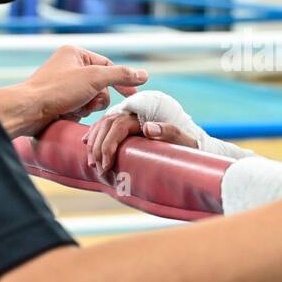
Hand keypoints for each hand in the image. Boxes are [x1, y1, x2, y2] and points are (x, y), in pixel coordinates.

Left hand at [27, 46, 147, 123]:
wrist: (29, 111)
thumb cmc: (57, 90)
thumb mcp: (94, 78)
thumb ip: (120, 75)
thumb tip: (144, 75)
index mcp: (75, 53)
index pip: (107, 65)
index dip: (121, 79)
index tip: (132, 94)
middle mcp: (69, 66)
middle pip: (101, 84)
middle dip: (98, 96)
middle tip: (89, 101)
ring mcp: (64, 85)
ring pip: (92, 97)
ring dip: (88, 105)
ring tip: (75, 108)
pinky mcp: (60, 101)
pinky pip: (81, 106)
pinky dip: (79, 112)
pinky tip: (69, 113)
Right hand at [82, 112, 199, 177]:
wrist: (194, 146)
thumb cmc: (190, 145)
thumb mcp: (185, 141)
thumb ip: (169, 132)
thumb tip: (147, 128)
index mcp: (146, 115)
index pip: (119, 126)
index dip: (109, 144)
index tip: (106, 165)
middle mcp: (136, 114)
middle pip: (108, 125)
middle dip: (98, 146)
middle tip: (97, 168)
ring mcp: (131, 118)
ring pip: (104, 125)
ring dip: (95, 143)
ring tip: (92, 163)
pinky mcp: (129, 126)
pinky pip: (107, 127)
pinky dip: (96, 135)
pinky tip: (88, 145)